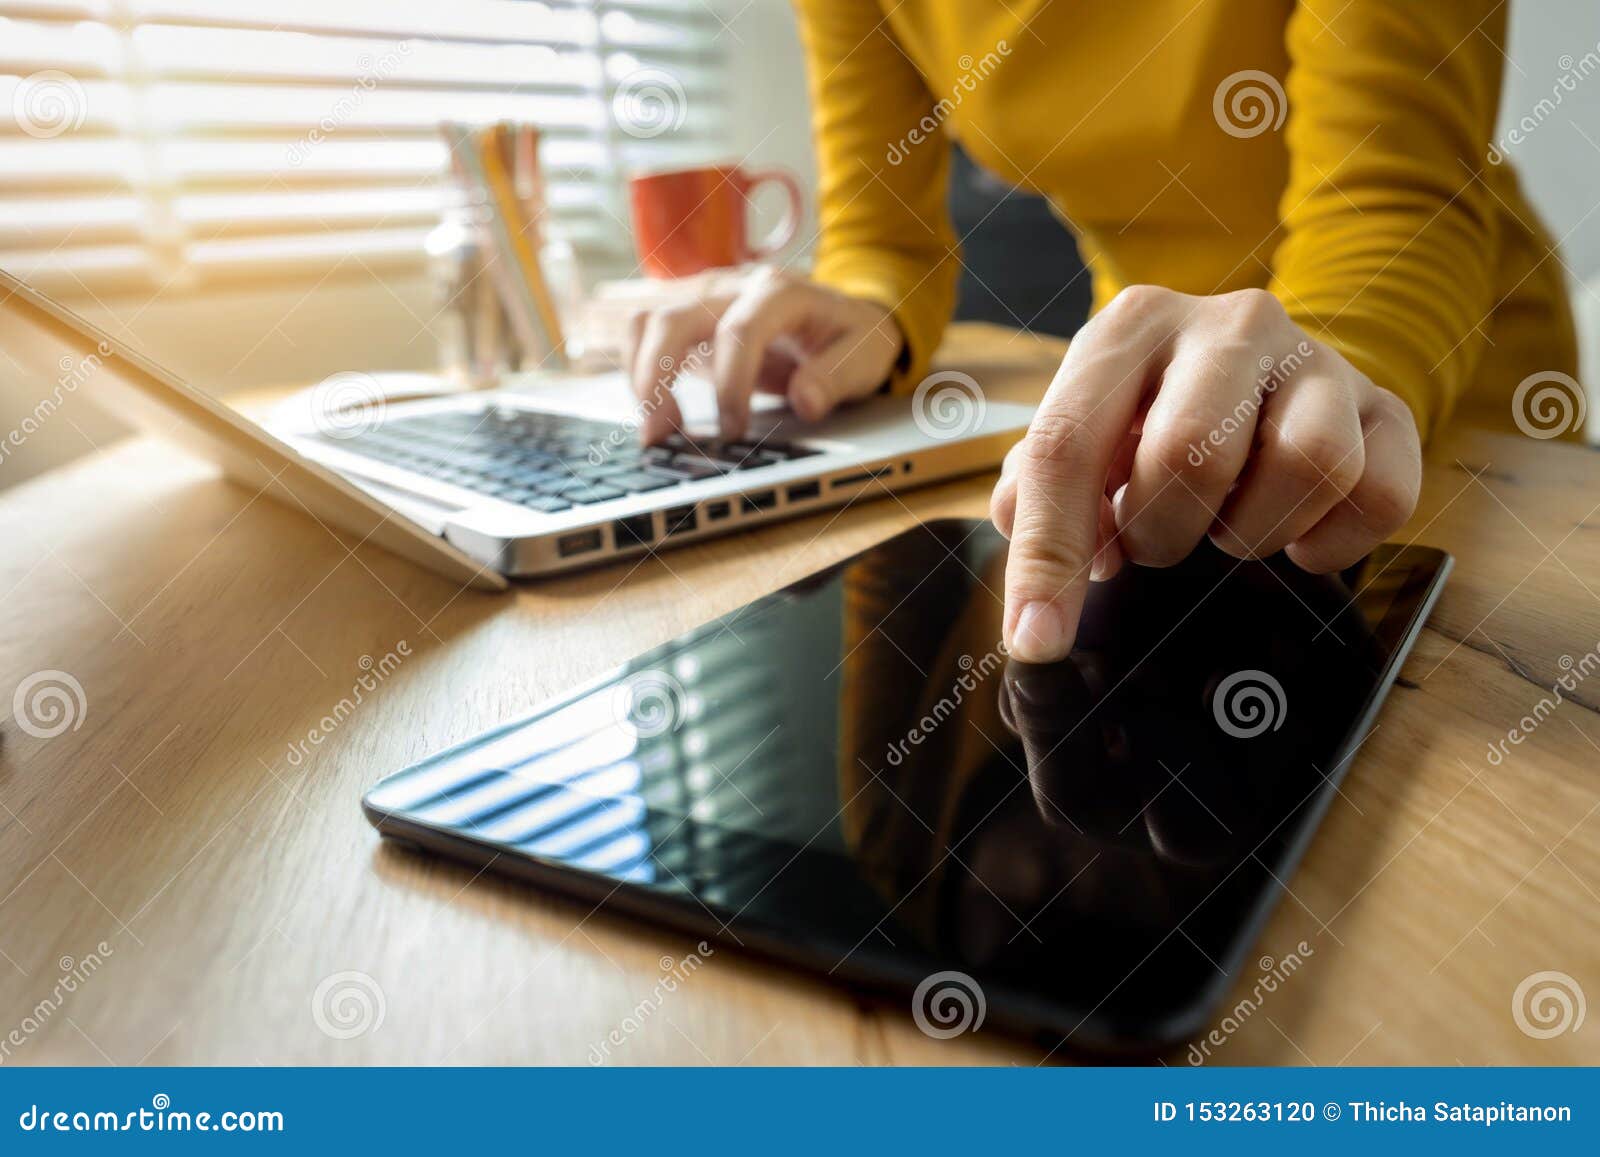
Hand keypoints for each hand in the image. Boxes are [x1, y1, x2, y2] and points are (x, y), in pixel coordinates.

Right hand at [622, 268, 904, 442]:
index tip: (734, 431)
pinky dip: (638, 374)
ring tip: (657, 430)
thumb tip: (806, 401)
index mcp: (781, 293)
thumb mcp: (866, 356)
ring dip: (638, 376)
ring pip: (647, 322)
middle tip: (661, 433)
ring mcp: (705, 303)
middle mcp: (734, 289)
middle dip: (657, 377)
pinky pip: (645, 337)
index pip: (740, 332)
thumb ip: (838, 377)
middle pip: (673, 319)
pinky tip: (660, 416)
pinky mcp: (689, 323)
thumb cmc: (851, 338)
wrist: (840, 317)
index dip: (730, 385)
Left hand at [990, 286, 1421, 662]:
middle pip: (1191, 453)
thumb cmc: (1149, 416)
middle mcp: (1230, 324)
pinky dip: (1333, 542)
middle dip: (1161, 532)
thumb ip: (1038, 500)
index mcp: (1132, 327)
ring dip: (1252, 530)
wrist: (1257, 373)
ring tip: (1225, 523)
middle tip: (1156, 539)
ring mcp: (1318, 360)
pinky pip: (1381, 496)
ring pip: (1306, 464)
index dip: (1048, 553)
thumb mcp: (1081, 437)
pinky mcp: (1386, 407)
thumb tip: (1040, 601)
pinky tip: (1296, 532)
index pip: (1070, 443)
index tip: (1038, 639)